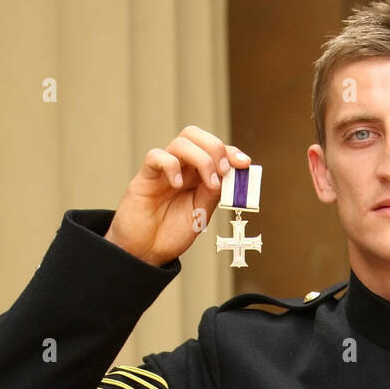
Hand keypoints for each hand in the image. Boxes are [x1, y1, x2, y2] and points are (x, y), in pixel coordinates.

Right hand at [104, 126, 251, 265]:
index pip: (212, 150)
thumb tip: (227, 176)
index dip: (229, 151)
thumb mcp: (200, 215)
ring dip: (202, 159)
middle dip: (215, 148)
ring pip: (181, 142)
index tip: (244, 163)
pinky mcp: (145, 178)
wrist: (146, 252)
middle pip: (195, 135)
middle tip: (224, 171)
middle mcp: (179, 168)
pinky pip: (156, 157)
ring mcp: (162, 171)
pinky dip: (171, 165)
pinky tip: (178, 184)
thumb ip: (212, 194)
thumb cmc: (170, 234)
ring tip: (210, 183)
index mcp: (195, 176)